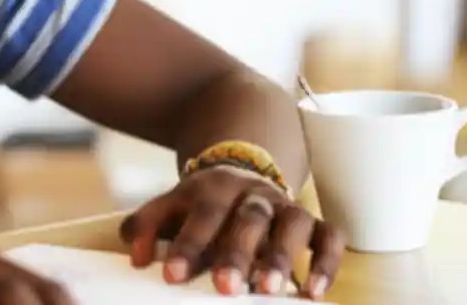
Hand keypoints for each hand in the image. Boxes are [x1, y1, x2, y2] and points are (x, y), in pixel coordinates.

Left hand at [120, 166, 343, 298]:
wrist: (240, 174)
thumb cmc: (202, 206)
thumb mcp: (171, 206)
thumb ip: (147, 226)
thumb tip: (137, 256)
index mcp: (214, 188)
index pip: (201, 213)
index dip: (187, 244)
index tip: (172, 276)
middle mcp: (254, 194)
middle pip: (249, 218)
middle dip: (237, 253)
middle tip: (225, 288)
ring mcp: (285, 206)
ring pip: (293, 224)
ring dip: (281, 256)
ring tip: (268, 291)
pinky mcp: (312, 221)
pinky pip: (329, 236)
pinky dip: (326, 262)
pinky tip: (312, 292)